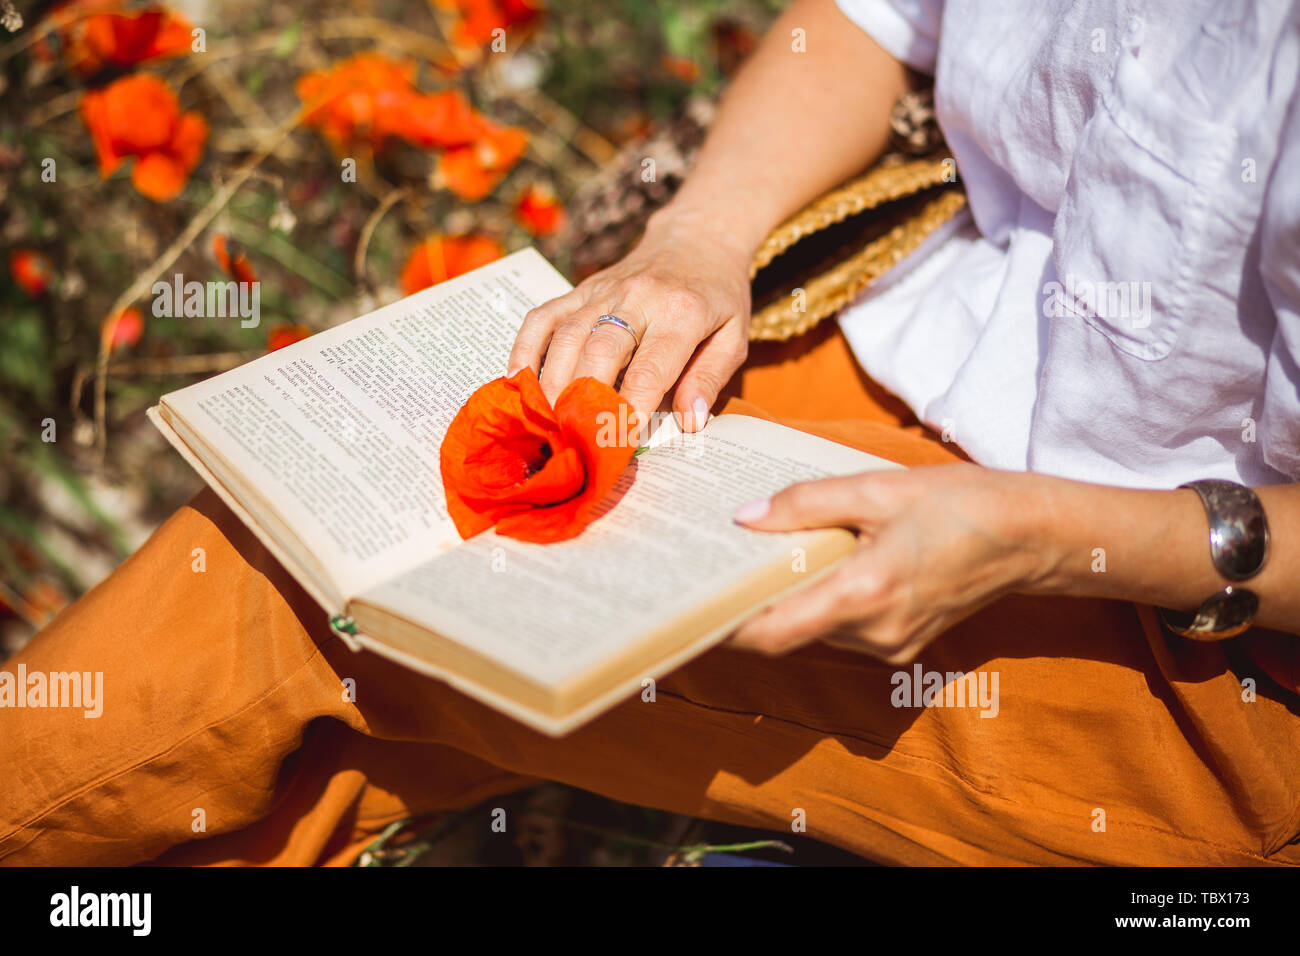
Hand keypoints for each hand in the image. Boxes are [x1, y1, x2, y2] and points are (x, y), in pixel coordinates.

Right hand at [507, 209, 752, 431]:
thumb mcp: (734, 336)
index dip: (629, 409)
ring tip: (546, 420)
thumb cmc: (717, 296)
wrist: (695, 238)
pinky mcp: (581, 289)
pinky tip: (519, 380)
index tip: (616, 444)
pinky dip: (526, 348)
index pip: (649, 369)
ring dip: (552, 380)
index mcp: (682, 313)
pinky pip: (544, 316)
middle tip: (574, 437)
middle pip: (601, 350)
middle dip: (584, 398)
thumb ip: (709, 379)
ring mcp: (604, 291)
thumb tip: (689, 422)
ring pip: (567, 334)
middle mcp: (638, 298)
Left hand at [729, 464, 1051, 662]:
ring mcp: (889, 645)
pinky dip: (816, 603)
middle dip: (748, 604)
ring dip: (784, 601)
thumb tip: (744, 518)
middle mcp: (874, 632)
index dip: (725, 626)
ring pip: (812, 631)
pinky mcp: (900, 644)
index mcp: (865, 592)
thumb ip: (806, 503)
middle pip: (787, 632)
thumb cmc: (957, 503)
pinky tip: (807, 566)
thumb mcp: (876, 488)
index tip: (690, 607)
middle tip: (709, 571)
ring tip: (751, 559)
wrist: (1030, 536)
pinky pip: (840, 629)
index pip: (773, 633)